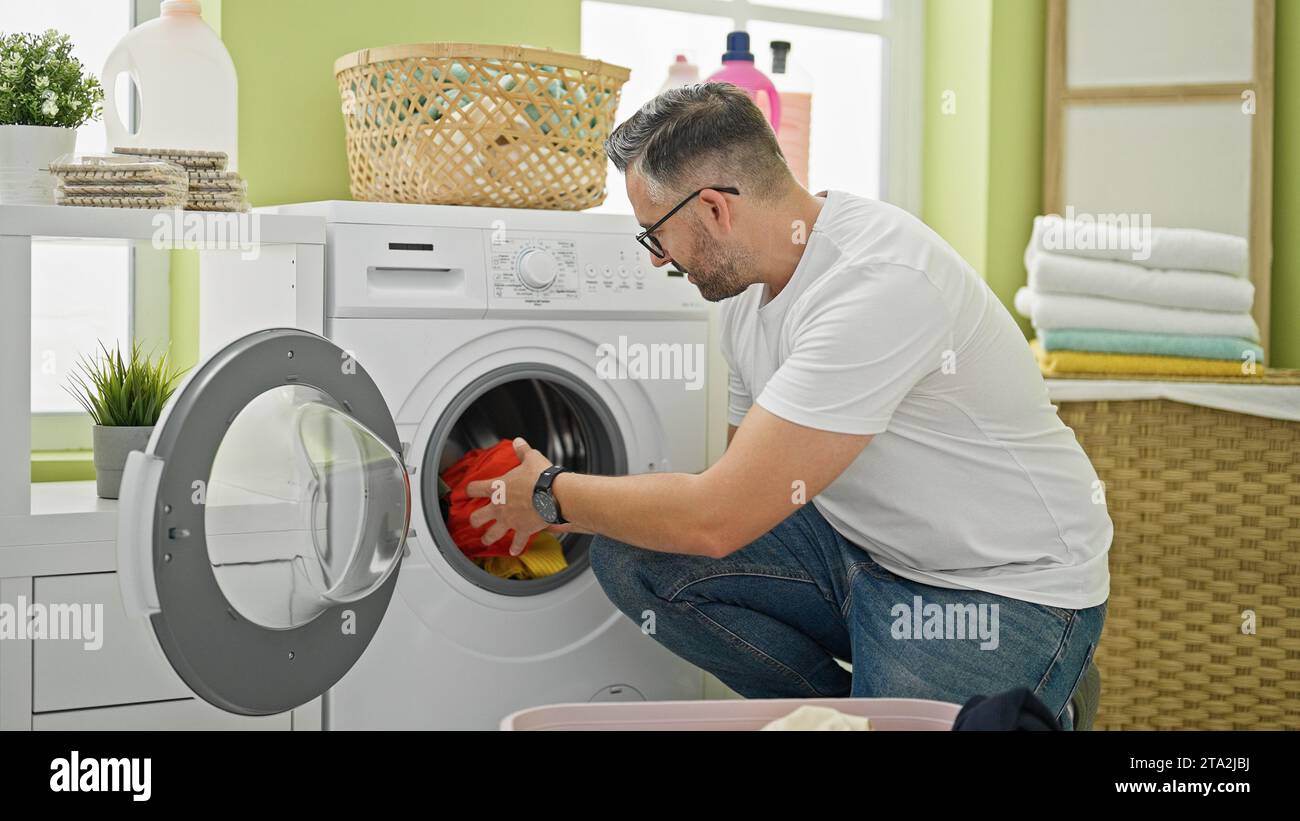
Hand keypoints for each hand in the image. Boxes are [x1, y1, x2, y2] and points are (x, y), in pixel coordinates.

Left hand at [465, 437, 552, 555]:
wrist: (553, 495)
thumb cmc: (541, 477)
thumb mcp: (531, 458)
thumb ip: (522, 451)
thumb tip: (518, 442)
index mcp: (498, 488)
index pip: (475, 488)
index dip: (469, 489)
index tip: (468, 491)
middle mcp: (499, 506)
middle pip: (477, 517)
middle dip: (474, 520)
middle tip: (474, 521)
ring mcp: (510, 520)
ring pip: (492, 534)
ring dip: (488, 538)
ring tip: (486, 540)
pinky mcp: (522, 530)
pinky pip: (517, 542)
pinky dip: (515, 547)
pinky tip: (513, 551)